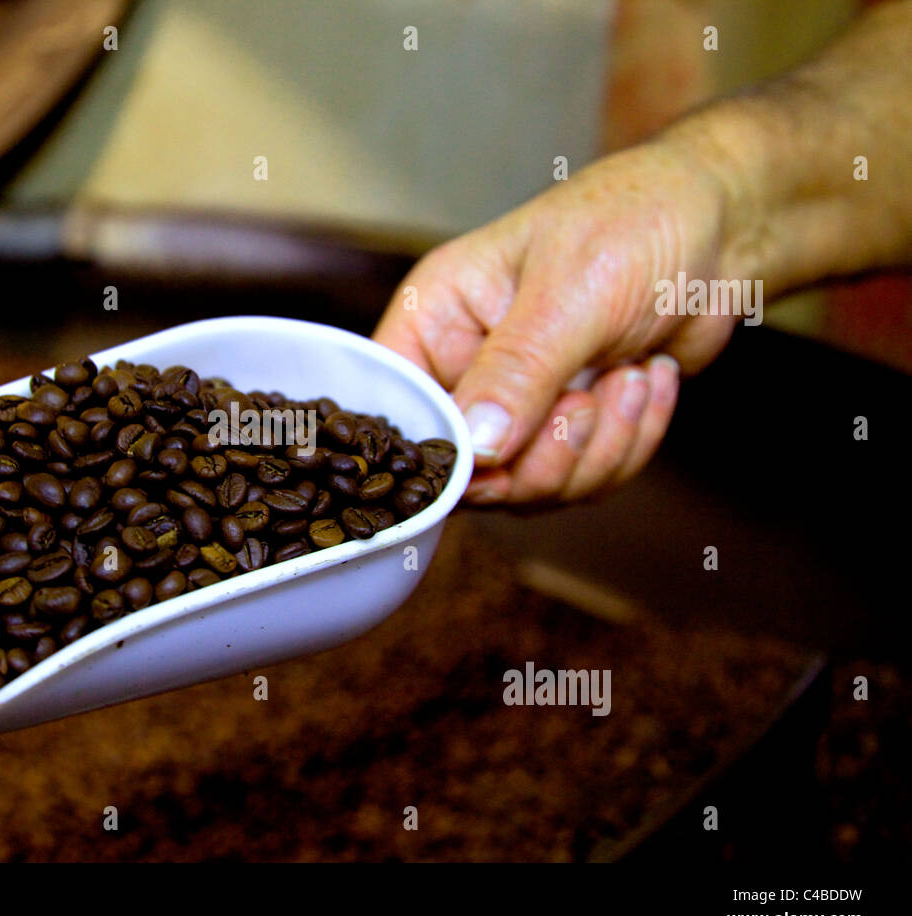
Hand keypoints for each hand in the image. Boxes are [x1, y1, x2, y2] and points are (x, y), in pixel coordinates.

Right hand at [374, 137, 744, 504]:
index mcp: (438, 318)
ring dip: (597, 448)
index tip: (494, 454)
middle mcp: (466, 367)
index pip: (401, 404)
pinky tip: (649, 381)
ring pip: (529, 486)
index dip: (440, 445)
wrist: (725, 224)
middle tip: (587, 403)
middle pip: (468, 468)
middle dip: (542, 455)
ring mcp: (519, 404)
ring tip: (630, 377)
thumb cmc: (636, 220)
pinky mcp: (569, 426)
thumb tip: (475, 446)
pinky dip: (627, 444)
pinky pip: (582, 480)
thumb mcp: (570, 292)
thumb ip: (517, 371)